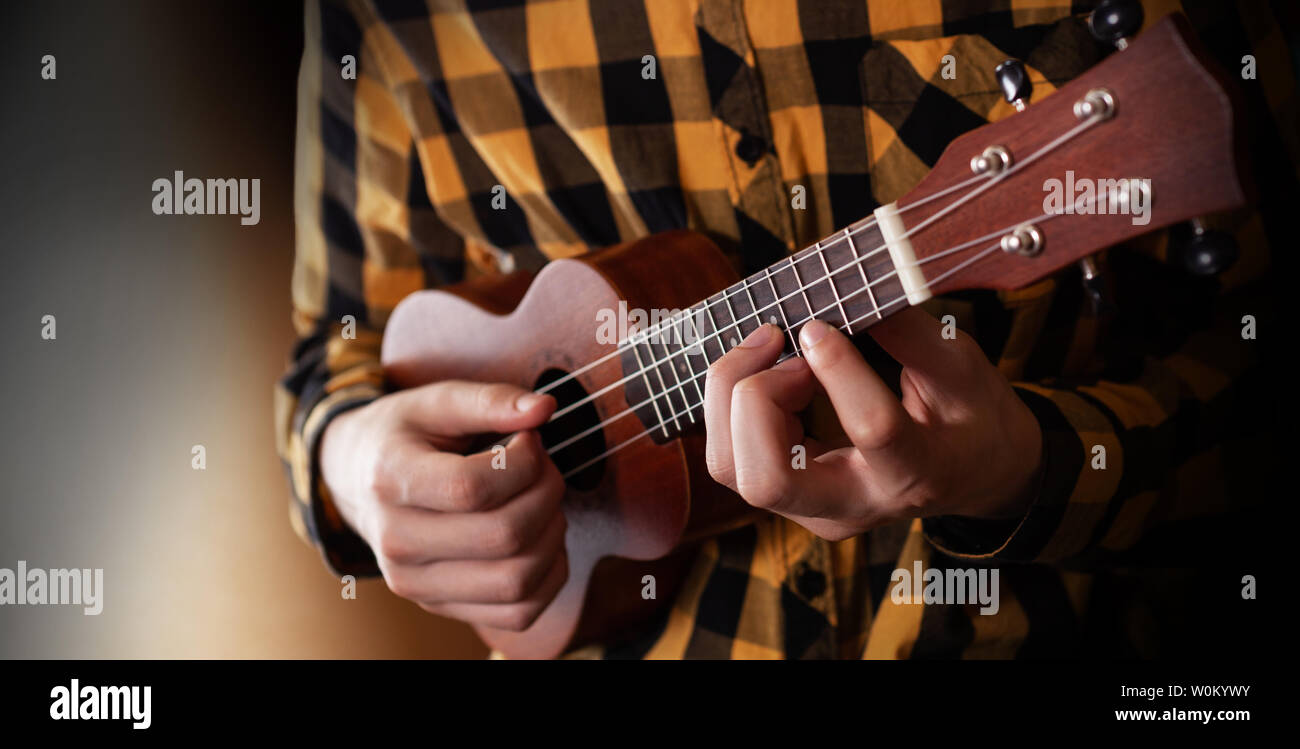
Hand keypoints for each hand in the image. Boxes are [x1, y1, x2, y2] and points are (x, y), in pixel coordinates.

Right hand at [319, 380, 567, 631]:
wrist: (358, 481)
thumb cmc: (405, 437)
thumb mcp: (437, 401)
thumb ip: (490, 400)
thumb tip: (544, 408)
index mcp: (390, 481)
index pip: (472, 488)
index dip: (523, 462)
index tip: (528, 440)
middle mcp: (397, 542)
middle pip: (504, 536)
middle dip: (546, 493)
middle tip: (544, 469)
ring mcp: (417, 584)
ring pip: (518, 581)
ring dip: (552, 536)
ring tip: (541, 502)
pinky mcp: (441, 607)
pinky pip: (519, 613)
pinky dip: (549, 576)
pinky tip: (540, 539)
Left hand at [702, 309, 1041, 540]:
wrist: (973, 474)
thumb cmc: (970, 417)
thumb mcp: (962, 368)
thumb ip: (908, 332)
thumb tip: (847, 290)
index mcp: (917, 472)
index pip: (871, 431)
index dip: (838, 370)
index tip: (819, 324)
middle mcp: (855, 505)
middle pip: (766, 479)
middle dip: (755, 396)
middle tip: (782, 339)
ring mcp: (812, 510)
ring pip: (731, 467)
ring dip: (733, 394)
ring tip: (773, 347)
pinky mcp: (787, 499)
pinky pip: (729, 455)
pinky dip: (732, 402)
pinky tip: (767, 368)